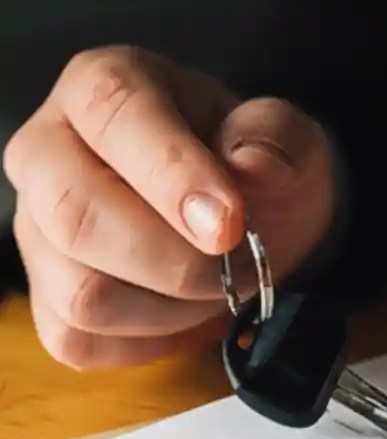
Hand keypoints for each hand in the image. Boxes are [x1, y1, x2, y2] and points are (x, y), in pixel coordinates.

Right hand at [3, 45, 334, 369]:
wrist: (250, 221)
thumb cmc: (255, 168)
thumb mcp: (288, 138)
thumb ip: (277, 140)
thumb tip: (255, 166)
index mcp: (102, 87)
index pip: (114, 117)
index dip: (171, 175)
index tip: (228, 223)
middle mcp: (47, 151)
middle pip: (76, 216)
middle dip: (177, 261)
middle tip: (239, 266)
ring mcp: (36, 228)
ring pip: (82, 294)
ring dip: (174, 308)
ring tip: (219, 284)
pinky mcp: (45, 296)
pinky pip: (82, 341)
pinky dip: (150, 340)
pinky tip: (184, 310)